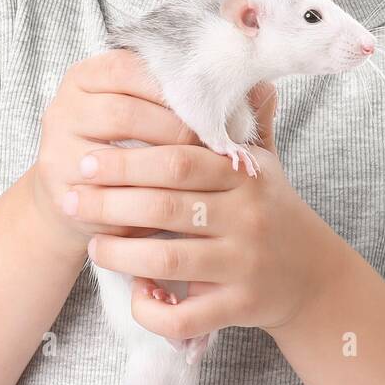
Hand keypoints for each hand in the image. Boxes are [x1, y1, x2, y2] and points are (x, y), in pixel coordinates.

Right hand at [29, 48, 206, 253]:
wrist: (80, 201)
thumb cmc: (128, 147)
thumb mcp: (145, 111)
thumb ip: (179, 94)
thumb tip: (252, 89)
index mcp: (85, 77)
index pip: (127, 67)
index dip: (171, 84)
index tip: (209, 101)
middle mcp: (64, 108)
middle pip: (123, 111)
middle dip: (174, 129)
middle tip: (211, 143)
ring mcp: (58, 151)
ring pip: (116, 155)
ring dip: (163, 164)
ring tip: (199, 168)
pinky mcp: (63, 191)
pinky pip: (110, 194)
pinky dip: (146, 195)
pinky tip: (175, 195)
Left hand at [69, 81, 348, 334]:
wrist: (314, 276)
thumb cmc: (272, 211)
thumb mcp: (265, 163)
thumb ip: (246, 119)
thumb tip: (243, 68)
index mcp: (245, 176)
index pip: (180, 159)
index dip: (129, 160)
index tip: (88, 160)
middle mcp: (246, 217)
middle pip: (165, 205)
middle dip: (110, 201)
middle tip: (71, 198)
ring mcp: (243, 264)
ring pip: (168, 260)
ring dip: (121, 253)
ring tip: (93, 246)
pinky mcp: (239, 307)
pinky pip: (184, 316)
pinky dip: (151, 308)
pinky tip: (134, 293)